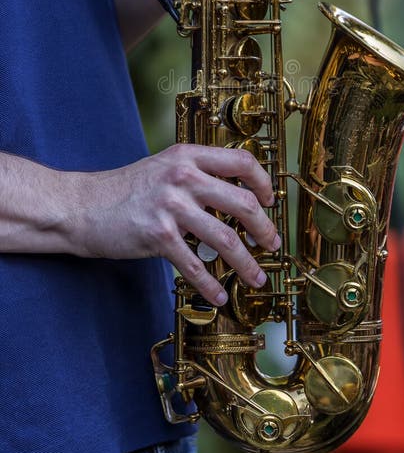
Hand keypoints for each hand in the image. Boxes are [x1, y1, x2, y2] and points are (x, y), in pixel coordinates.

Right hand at [74, 145, 278, 306]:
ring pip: (225, 238)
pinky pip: (195, 266)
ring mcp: (171, 206)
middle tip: (272, 244)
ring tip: (257, 277)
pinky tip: (219, 296)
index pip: (241, 161)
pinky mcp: (158, 236)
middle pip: (242, 203)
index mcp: (188, 156)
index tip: (270, 201)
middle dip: (264, 229)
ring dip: (247, 263)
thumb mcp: (164, 167)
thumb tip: (237, 196)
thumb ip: (196, 173)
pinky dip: (211, 285)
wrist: (82, 207)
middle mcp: (183, 177)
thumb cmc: (125, 189)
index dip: (263, 183)